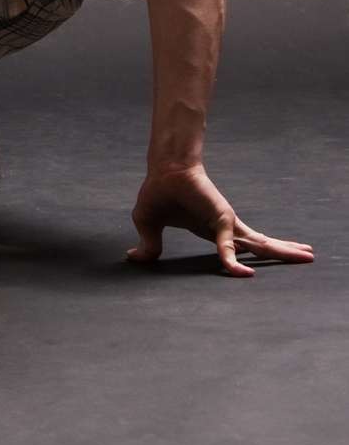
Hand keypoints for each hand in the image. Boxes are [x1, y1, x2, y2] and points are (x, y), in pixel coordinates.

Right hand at [128, 163, 314, 277]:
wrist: (163, 170)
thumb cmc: (158, 192)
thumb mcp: (148, 224)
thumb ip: (149, 244)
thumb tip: (134, 258)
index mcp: (211, 231)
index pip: (235, 249)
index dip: (241, 261)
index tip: (247, 273)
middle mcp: (225, 228)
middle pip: (260, 245)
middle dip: (283, 252)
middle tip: (308, 256)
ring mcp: (227, 224)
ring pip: (260, 244)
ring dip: (284, 251)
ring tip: (309, 255)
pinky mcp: (222, 219)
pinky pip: (228, 246)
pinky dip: (234, 261)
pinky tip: (245, 273)